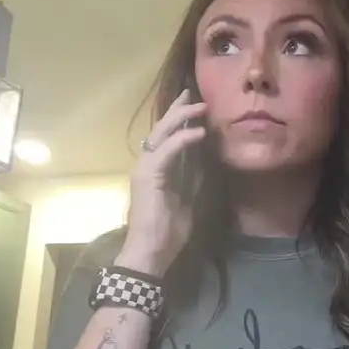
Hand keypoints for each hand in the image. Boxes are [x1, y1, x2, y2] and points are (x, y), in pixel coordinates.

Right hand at [115, 88, 206, 278]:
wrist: (151, 253)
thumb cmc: (167, 235)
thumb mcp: (187, 203)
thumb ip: (191, 183)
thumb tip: (203, 167)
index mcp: (155, 172)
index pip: (166, 140)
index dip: (178, 122)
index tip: (193, 108)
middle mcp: (146, 166)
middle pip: (161, 130)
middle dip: (178, 111)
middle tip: (193, 94)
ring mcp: (145, 169)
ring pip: (162, 134)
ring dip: (182, 118)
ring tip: (202, 107)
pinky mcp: (148, 176)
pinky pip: (167, 150)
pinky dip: (183, 139)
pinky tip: (199, 132)